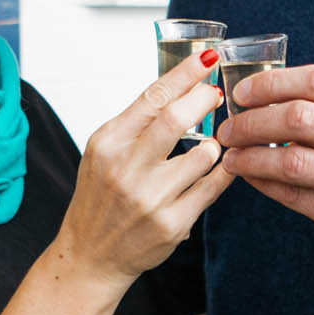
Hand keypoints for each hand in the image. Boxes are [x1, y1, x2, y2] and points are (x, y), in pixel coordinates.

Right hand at [50, 50, 233, 288]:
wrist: (90, 254)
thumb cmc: (100, 198)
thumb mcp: (103, 151)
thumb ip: (136, 122)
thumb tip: (178, 85)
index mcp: (108, 143)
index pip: (151, 97)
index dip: (184, 74)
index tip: (206, 59)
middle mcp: (126, 169)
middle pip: (175, 118)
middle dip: (204, 98)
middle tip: (216, 93)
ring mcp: (150, 199)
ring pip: (202, 155)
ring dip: (213, 144)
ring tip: (209, 145)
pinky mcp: (172, 224)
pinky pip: (212, 188)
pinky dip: (223, 172)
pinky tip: (220, 167)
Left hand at [212, 64, 313, 280]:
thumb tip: (282, 95)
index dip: (274, 83)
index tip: (246, 91)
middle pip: (300, 118)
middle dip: (252, 119)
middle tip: (230, 125)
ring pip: (292, 161)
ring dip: (251, 156)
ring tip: (231, 154)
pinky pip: (297, 199)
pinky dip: (266, 185)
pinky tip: (252, 177)